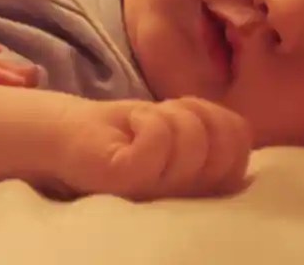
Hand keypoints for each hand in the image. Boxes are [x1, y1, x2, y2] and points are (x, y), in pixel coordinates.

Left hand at [53, 98, 251, 199]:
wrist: (61, 134)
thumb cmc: (120, 130)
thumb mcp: (175, 124)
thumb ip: (209, 130)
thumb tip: (241, 129)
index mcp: (200, 179)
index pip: (242, 142)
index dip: (220, 116)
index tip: (185, 112)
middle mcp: (184, 193)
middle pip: (226, 144)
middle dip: (198, 113)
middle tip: (163, 116)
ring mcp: (156, 190)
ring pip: (194, 139)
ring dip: (168, 114)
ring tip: (142, 123)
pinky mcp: (128, 180)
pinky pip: (160, 141)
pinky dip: (149, 119)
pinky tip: (132, 125)